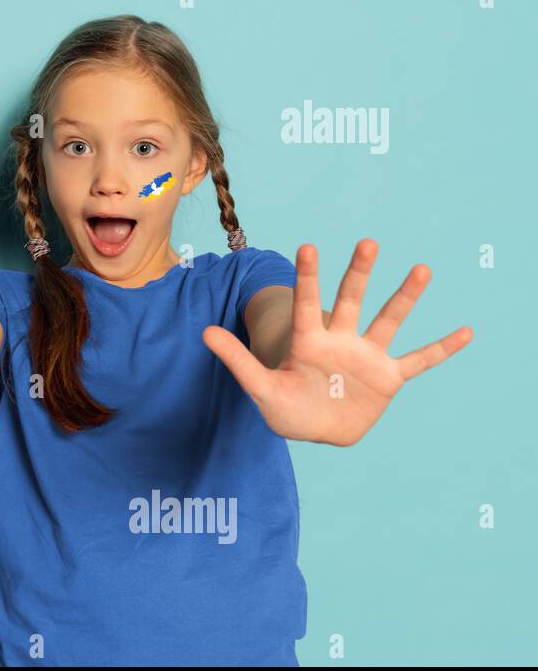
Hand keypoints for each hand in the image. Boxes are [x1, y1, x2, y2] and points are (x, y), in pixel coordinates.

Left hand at [202, 239, 473, 445]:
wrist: (313, 428)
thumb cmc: (284, 407)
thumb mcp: (259, 388)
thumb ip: (236, 359)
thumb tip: (204, 331)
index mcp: (308, 342)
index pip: (307, 304)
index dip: (307, 278)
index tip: (307, 247)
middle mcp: (340, 341)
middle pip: (350, 301)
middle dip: (358, 274)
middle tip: (367, 243)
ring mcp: (366, 356)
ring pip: (388, 321)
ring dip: (404, 297)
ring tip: (421, 268)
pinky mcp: (388, 377)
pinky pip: (419, 361)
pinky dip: (441, 349)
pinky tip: (466, 331)